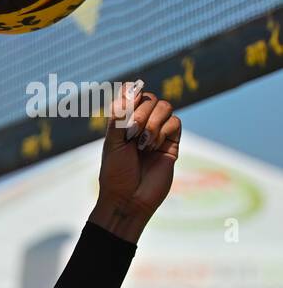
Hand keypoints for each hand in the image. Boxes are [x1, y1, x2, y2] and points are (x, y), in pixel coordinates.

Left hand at [94, 81, 180, 236]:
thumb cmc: (115, 172)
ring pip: (165, 107)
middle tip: (132, 133)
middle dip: (140, 113)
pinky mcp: (172, 143)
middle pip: (150, 98)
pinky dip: (163, 131)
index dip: (132, 94)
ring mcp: (157, 133)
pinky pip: (175, 123)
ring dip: (152, 122)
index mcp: (123, 123)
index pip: (132, 95)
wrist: (129, 198)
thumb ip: (121, 116)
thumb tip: (132, 88)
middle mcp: (140, 125)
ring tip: (143, 143)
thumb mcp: (112, 142)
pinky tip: (153, 147)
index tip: (128, 103)